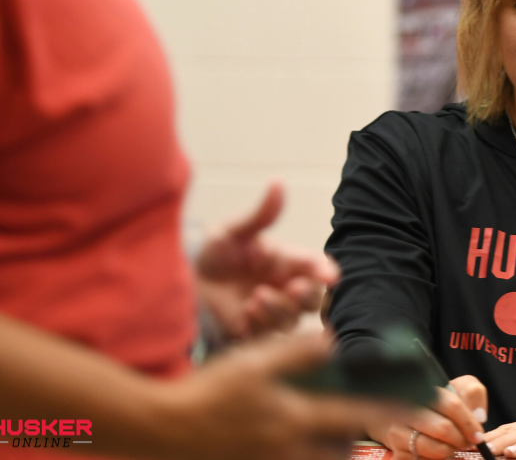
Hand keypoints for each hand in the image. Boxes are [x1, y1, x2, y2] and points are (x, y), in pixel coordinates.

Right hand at [161, 331, 408, 459]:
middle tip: (355, 422)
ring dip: (329, 450)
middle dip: (352, 439)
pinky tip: (291, 441)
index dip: (391, 410)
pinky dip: (302, 454)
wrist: (160, 431)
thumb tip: (332, 340)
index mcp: (295, 420)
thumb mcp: (254, 362)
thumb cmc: (207, 393)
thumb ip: (296, 352)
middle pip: (340, 452)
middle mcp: (290, 451)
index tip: (419, 408)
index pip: (356, 417)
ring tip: (325, 433)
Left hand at [196, 181, 338, 340]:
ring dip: (279, 308)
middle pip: (314, 298)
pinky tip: (246, 312)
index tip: (330, 275)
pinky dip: (262, 323)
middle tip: (293, 288)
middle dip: (308, 294)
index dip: (326, 271)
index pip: (317, 267)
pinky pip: (270, 335)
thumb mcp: (233, 231)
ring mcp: (272, 312)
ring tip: (254, 297)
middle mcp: (285, 287)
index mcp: (287, 262)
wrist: (185, 285)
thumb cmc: (214, 256)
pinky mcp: (257, 332)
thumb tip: (278, 181)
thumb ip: (260, 214)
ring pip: (293, 318)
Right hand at [366, 375, 487, 459]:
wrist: (403, 414)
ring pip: (436, 449)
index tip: (478, 435)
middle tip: (467, 443)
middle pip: (444, 429)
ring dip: (451, 451)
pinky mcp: (398, 452)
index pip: (451, 405)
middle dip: (461, 439)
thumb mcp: (457, 388)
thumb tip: (480, 416)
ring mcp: (399, 432)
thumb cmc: (438, 403)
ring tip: (453, 446)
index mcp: (424, 390)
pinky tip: (438, 452)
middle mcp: (407, 409)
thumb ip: (473, 393)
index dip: (469, 423)